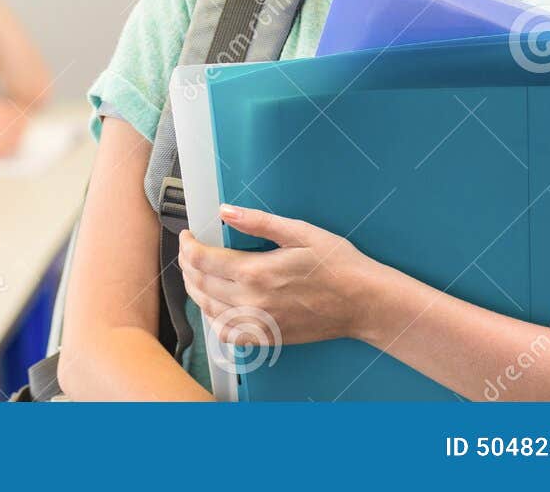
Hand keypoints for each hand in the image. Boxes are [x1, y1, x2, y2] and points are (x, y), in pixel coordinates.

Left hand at [178, 205, 386, 346]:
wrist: (363, 302)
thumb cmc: (337, 264)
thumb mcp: (300, 232)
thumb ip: (258, 222)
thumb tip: (225, 211)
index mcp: (257, 272)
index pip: (201, 260)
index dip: (186, 245)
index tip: (187, 235)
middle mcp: (252, 302)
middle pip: (200, 284)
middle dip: (186, 264)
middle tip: (189, 249)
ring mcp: (259, 323)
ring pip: (208, 310)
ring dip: (195, 289)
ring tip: (196, 273)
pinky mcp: (267, 337)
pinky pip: (227, 333)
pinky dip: (212, 318)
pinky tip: (215, 304)